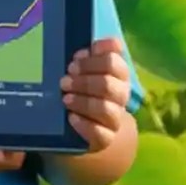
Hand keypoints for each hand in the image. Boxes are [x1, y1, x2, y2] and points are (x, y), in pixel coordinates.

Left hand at [60, 37, 131, 152]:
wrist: (82, 124)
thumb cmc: (82, 88)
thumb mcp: (83, 69)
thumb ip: (90, 55)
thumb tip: (96, 46)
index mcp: (118, 74)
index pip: (114, 62)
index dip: (93, 60)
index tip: (74, 62)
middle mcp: (120, 96)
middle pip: (109, 85)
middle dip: (84, 81)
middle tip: (64, 82)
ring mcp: (114, 119)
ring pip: (107, 109)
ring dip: (83, 102)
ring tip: (66, 99)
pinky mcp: (105, 139)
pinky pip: (100, 134)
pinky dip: (84, 124)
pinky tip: (71, 118)